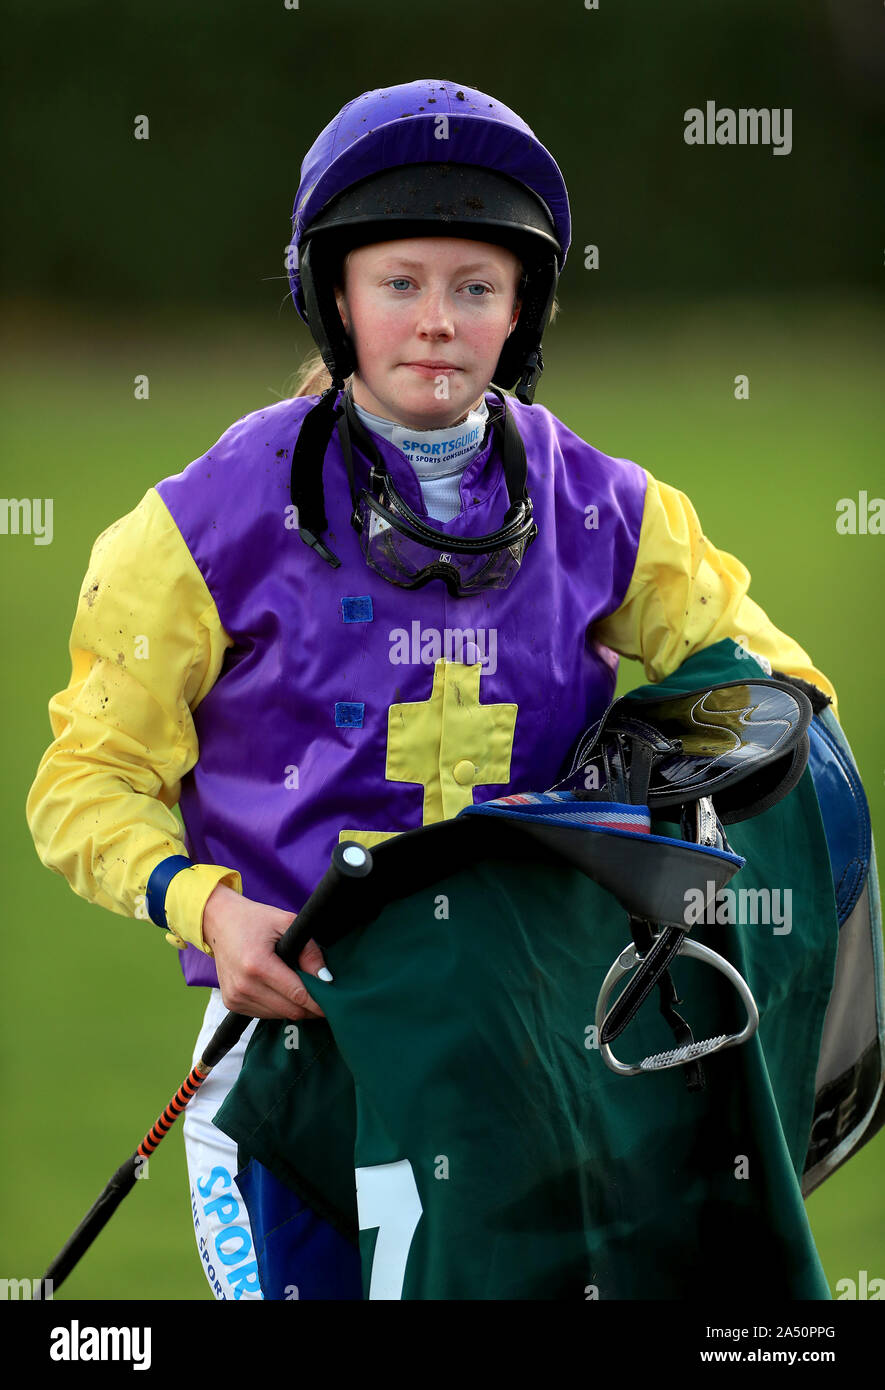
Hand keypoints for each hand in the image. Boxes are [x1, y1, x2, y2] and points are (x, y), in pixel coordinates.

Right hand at [201, 883, 329, 1021]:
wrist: (219, 922)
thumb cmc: (255, 920)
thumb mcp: (286, 924)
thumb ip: (309, 951)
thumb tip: (326, 979)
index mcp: (257, 965)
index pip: (297, 994)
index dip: (319, 1002)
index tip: (335, 1005)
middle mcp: (244, 985)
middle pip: (289, 1010)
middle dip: (310, 1007)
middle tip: (323, 997)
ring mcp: (235, 997)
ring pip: (278, 1015)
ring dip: (294, 1007)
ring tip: (302, 991)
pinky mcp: (231, 1003)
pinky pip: (264, 1014)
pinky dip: (277, 1007)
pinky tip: (281, 991)